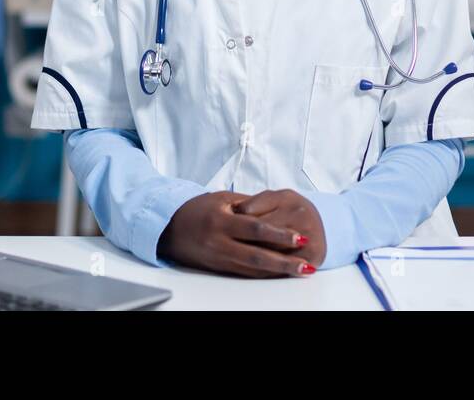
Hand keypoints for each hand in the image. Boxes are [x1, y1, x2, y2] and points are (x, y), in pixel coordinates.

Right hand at [158, 191, 315, 277]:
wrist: (167, 228)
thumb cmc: (196, 209)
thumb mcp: (222, 199)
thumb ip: (249, 205)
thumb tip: (277, 211)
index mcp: (221, 221)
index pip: (255, 229)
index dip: (279, 234)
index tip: (300, 238)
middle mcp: (219, 242)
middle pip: (257, 255)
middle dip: (284, 262)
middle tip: (305, 265)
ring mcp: (218, 258)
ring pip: (253, 269)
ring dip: (277, 271)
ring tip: (299, 271)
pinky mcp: (218, 268)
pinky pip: (245, 273)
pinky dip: (264, 274)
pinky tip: (279, 273)